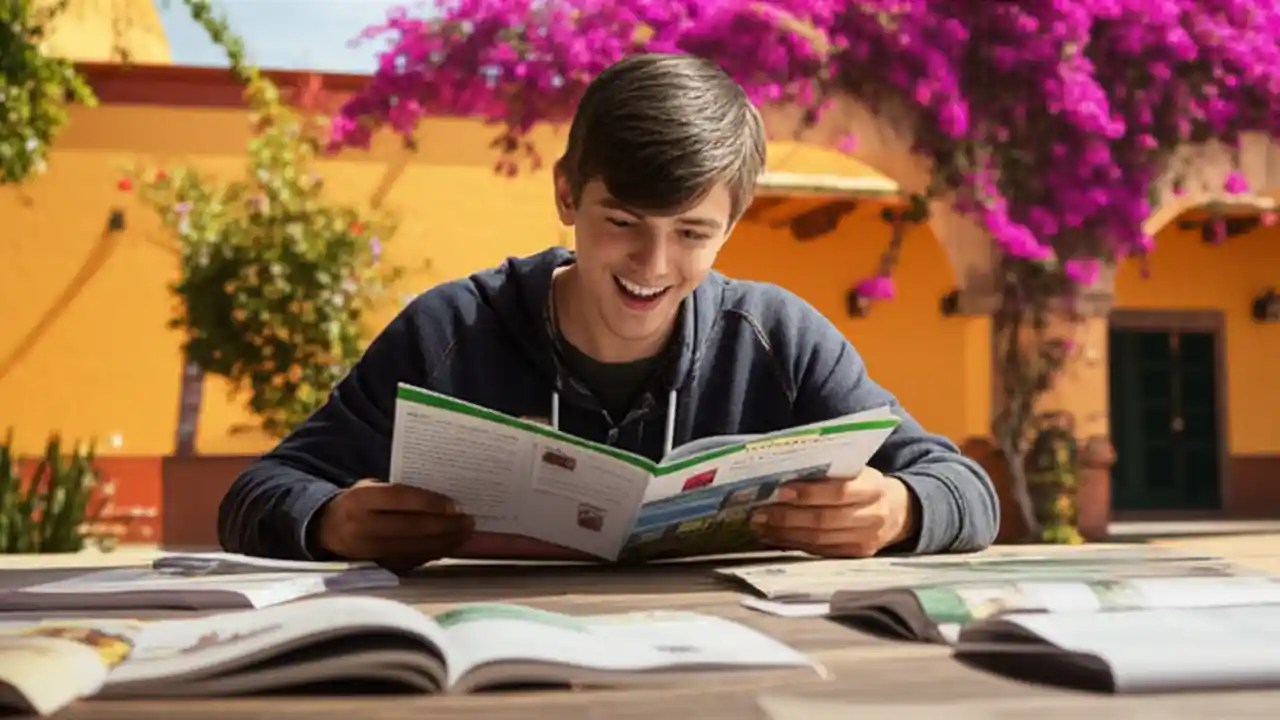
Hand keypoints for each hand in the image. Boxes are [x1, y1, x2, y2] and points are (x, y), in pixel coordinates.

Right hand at [314, 479, 474, 572]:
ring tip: (465, 535)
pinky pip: (409, 561)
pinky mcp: (374, 566)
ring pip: (413, 548)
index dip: (431, 504)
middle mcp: (362, 525)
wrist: (325, 528)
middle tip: (469, 522)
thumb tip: (441, 499)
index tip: (456, 506)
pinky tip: (448, 547)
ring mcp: (368, 550)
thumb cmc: (358, 502)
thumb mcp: (370, 487)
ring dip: (444, 543)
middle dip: (445, 526)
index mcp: (360, 499)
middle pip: (412, 528)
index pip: (402, 499)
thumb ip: (398, 491)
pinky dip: (432, 554)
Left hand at [750, 466, 916, 557]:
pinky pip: (819, 552)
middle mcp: (873, 516)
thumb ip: (830, 471)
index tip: (781, 490)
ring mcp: (865, 540)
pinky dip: (793, 544)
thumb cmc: (865, 484)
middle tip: (759, 512)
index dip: (810, 493)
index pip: (840, 492)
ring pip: (819, 540)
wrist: (898, 512)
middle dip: (788, 517)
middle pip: (825, 520)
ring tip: (760, 525)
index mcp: (874, 487)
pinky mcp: (854, 556)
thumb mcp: (857, 470)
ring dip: (785, 533)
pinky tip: (774, 536)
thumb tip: (784, 472)